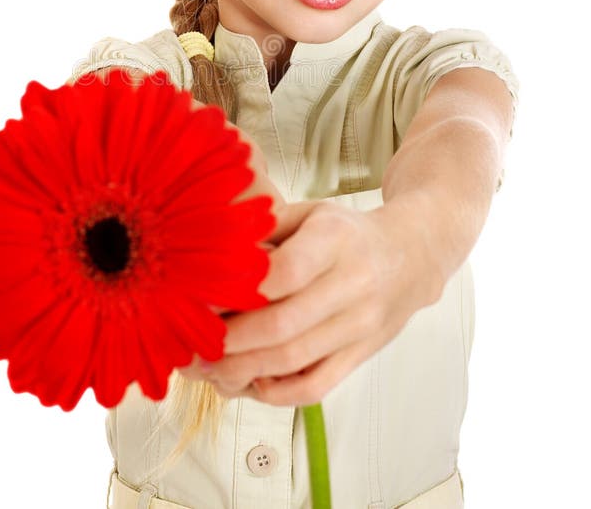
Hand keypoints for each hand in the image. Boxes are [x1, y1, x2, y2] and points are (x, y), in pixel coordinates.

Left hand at [187, 198, 442, 405]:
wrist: (411, 255)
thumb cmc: (348, 233)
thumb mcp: (309, 212)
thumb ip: (263, 228)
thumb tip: (210, 250)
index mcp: (334, 239)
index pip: (283, 273)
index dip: (237, 291)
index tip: (199, 299)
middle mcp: (352, 283)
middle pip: (282, 325)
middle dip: (229, 341)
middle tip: (192, 345)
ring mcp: (360, 325)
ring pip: (294, 360)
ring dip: (243, 371)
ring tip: (208, 369)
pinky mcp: (361, 354)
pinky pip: (317, 385)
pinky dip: (278, 392)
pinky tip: (250, 383)